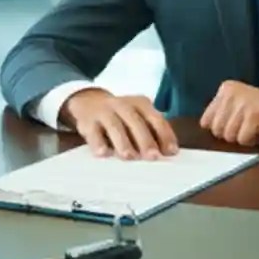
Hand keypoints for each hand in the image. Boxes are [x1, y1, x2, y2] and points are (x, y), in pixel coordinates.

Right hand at [60, 88, 178, 159]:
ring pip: (115, 126)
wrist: (89, 101)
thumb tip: (167, 153)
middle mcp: (123, 105)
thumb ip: (152, 131)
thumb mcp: (138, 116)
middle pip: (136, 122)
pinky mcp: (88, 121)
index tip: (170, 152)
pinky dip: (98, 143)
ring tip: (128, 157)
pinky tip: (103, 153)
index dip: (165, 135)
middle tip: (152, 157)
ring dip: (123, 142)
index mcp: (140, 104)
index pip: (156, 119)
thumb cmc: (121, 115)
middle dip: (145, 140)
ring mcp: (104, 112)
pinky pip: (93, 133)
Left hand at [200, 80, 258, 146]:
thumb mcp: (241, 110)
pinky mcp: (255, 115)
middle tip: (253, 126)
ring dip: (245, 139)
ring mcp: (243, 103)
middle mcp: (232, 92)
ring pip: (229, 137)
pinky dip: (254, 142)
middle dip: (234, 135)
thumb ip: (222, 115)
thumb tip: (204, 128)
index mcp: (226, 89)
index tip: (241, 124)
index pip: (206, 122)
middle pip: (217, 131)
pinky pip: (243, 140)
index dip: (224, 130)